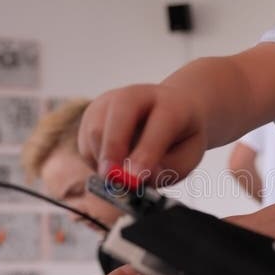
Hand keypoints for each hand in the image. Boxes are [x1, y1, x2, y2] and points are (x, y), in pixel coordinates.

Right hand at [78, 84, 206, 183]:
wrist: (173, 106)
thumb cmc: (181, 136)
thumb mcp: (188, 156)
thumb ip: (168, 170)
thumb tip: (137, 179)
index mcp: (170, 104)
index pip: (158, 125)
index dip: (146, 153)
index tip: (136, 178)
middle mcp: (137, 95)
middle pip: (118, 117)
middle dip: (113, 150)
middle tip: (113, 179)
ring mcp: (110, 101)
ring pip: (95, 131)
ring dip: (104, 161)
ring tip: (122, 176)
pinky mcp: (91, 113)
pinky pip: (86, 143)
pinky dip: (96, 162)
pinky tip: (114, 164)